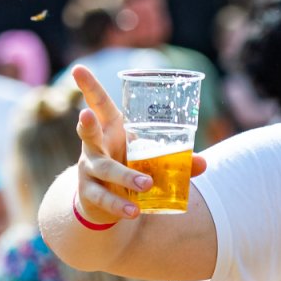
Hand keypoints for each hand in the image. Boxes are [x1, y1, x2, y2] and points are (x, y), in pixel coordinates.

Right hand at [70, 66, 208, 224]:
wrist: (105, 200)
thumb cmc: (129, 166)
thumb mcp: (149, 158)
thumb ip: (175, 159)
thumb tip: (202, 163)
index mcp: (111, 129)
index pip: (99, 104)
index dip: (88, 87)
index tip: (78, 68)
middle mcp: (95, 146)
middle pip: (87, 132)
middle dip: (86, 123)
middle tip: (85, 115)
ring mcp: (89, 169)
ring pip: (103, 168)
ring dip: (125, 175)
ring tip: (145, 184)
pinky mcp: (89, 193)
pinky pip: (104, 198)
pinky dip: (120, 205)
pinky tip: (133, 212)